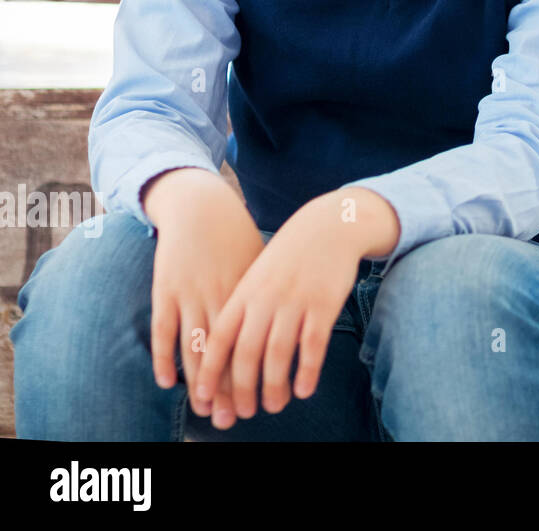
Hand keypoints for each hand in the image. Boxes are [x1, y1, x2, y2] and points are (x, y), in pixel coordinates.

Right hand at [145, 168, 265, 425]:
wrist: (201, 206)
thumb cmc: (235, 237)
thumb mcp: (259, 264)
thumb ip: (267, 296)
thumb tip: (288, 325)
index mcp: (249, 291)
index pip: (255, 344)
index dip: (258, 376)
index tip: (265, 403)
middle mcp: (221, 296)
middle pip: (228, 353)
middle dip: (231, 389)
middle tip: (235, 419)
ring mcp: (191, 294)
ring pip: (196, 348)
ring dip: (201, 383)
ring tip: (206, 411)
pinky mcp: (165, 290)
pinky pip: (163, 331)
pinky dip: (165, 358)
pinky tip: (168, 382)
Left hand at [192, 197, 362, 426]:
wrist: (328, 225)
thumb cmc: (289, 256)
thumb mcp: (257, 275)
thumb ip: (241, 307)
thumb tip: (224, 350)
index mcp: (245, 292)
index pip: (219, 338)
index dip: (209, 370)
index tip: (203, 398)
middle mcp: (266, 299)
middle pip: (246, 353)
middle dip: (241, 389)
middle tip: (242, 413)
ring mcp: (296, 301)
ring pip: (278, 353)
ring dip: (274, 386)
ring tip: (274, 406)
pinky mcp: (324, 304)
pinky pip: (313, 345)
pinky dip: (307, 371)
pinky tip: (304, 390)